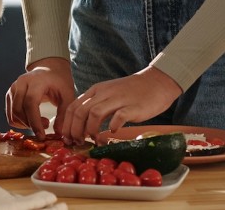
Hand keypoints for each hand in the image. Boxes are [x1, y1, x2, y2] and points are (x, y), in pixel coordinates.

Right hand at [5, 58, 75, 137]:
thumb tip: (59, 133)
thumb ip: (64, 113)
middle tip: (47, 125)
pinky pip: (10, 115)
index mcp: (36, 81)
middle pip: (19, 110)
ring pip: (13, 114)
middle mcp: (20, 83)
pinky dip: (20, 122)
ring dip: (26, 124)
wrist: (49, 69)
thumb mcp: (68, 95)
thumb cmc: (59, 82)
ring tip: (41, 121)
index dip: (35, 121)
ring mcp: (13, 89)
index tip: (42, 135)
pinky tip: (32, 119)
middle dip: (31, 124)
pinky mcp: (9, 95)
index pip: (30, 103)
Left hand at [58, 67, 181, 141]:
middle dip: (75, 130)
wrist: (156, 82)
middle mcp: (104, 93)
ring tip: (95, 141)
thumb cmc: (132, 92)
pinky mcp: (132, 107)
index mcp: (96, 91)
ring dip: (91, 130)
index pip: (73, 107)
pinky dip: (112, 127)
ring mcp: (118, 99)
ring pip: (94, 113)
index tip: (68, 139)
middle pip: (80, 112)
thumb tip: (80, 127)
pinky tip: (113, 133)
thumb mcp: (108, 95)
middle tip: (79, 143)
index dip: (67, 125)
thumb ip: (95, 106)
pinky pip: (118, 117)